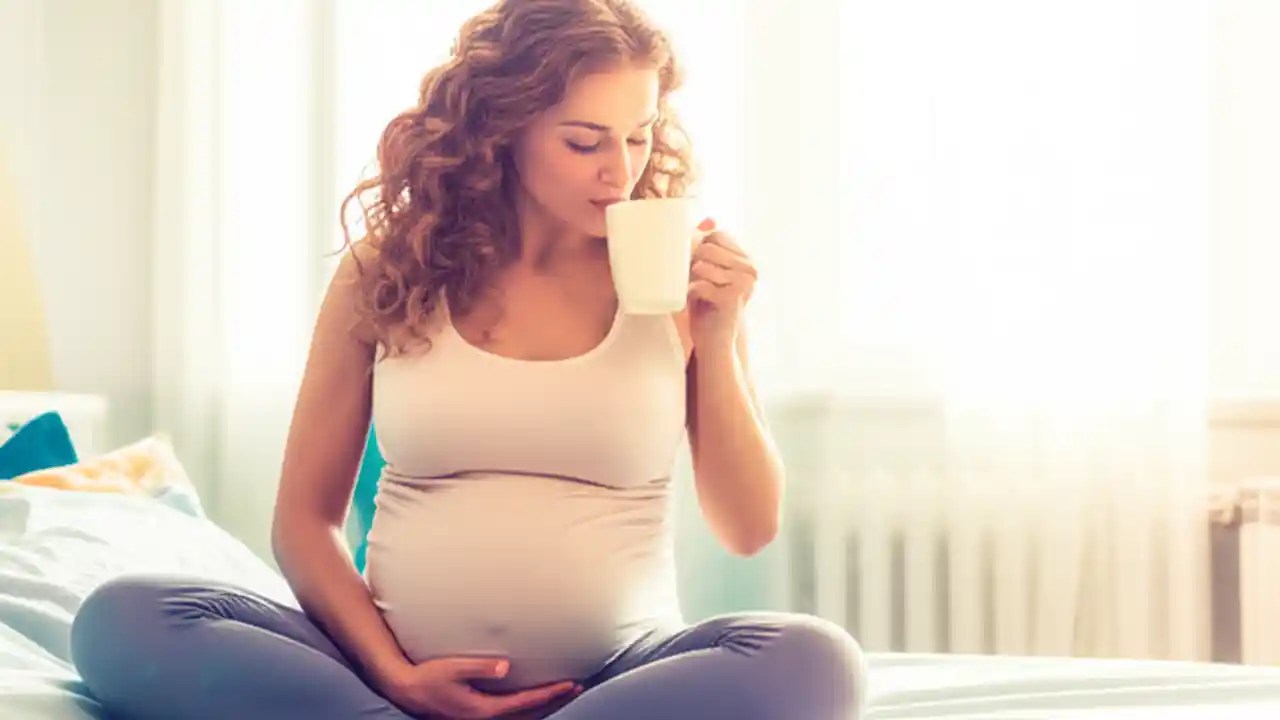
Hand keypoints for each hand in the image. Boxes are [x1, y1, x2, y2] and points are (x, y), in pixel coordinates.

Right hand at [377, 656, 581, 718]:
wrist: (406, 691)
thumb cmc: (428, 678)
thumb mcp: (453, 668)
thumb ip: (481, 668)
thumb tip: (506, 667)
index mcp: (483, 710)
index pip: (525, 703)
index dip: (550, 693)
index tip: (570, 684)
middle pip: (528, 714)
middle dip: (554, 702)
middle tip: (577, 688)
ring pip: (520, 718)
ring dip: (542, 706)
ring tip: (562, 693)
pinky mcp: (475, 717)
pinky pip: (510, 715)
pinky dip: (526, 709)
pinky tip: (532, 701)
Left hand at [688, 217, 756, 349]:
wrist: (716, 340)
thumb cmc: (709, 303)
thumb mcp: (709, 270)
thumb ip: (709, 245)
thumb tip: (710, 218)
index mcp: (746, 259)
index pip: (716, 235)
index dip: (699, 244)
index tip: (694, 260)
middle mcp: (750, 269)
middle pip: (707, 248)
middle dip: (692, 261)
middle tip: (692, 278)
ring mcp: (743, 284)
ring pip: (702, 266)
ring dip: (691, 278)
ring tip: (695, 289)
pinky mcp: (732, 298)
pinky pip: (699, 284)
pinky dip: (691, 292)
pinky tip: (696, 299)